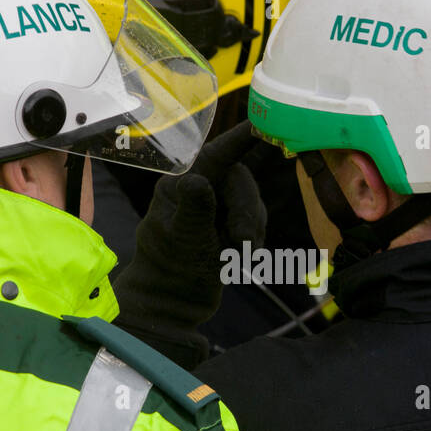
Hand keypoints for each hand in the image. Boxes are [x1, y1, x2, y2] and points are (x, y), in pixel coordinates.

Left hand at [112, 121, 270, 367]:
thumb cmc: (171, 271)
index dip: (238, 140)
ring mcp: (214, 207)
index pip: (214, 155)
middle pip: (241, 182)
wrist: (174, 305)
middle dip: (247, 211)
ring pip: (252, 203)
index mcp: (179, 186)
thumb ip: (194, 208)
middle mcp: (198, 190)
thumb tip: (198, 179)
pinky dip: (252, 241)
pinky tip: (237, 259)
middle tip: (244, 242)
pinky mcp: (227, 224)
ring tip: (235, 256)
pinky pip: (255, 221)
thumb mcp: (184, 241)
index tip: (260, 125)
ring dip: (251, 229)